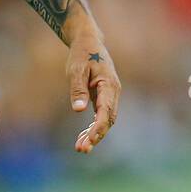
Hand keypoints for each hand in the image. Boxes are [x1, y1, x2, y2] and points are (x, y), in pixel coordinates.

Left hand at [66, 28, 120, 153]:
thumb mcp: (76, 70)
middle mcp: (113, 92)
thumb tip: (79, 110)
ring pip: (105, 120)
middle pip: (108, 120)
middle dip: (96, 136)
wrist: (88, 42)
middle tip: (81, 149)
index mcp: (109, 85)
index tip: (89, 141)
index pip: (106, 112)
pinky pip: (101, 116)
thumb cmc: (82, 54)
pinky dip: (93, 127)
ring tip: (80, 148)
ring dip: (94, 134)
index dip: (98, 128)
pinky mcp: (103, 97)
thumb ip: (78, 89)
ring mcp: (110, 95)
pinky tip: (82, 137)